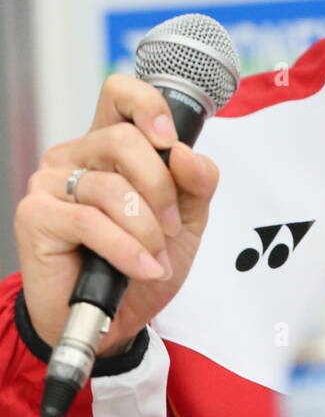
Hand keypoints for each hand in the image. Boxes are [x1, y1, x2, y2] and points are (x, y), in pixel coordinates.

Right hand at [14, 74, 218, 357]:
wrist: (115, 322)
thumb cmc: (144, 263)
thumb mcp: (186, 219)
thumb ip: (196, 182)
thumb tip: (186, 155)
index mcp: (109, 145)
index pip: (119, 94)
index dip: (147, 105)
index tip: (168, 139)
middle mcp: (75, 155)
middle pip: (123, 139)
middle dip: (160, 186)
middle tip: (170, 225)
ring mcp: (50, 183)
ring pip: (110, 185)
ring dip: (145, 227)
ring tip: (155, 255)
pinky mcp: (35, 216)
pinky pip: (91, 220)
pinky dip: (126, 248)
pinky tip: (141, 267)